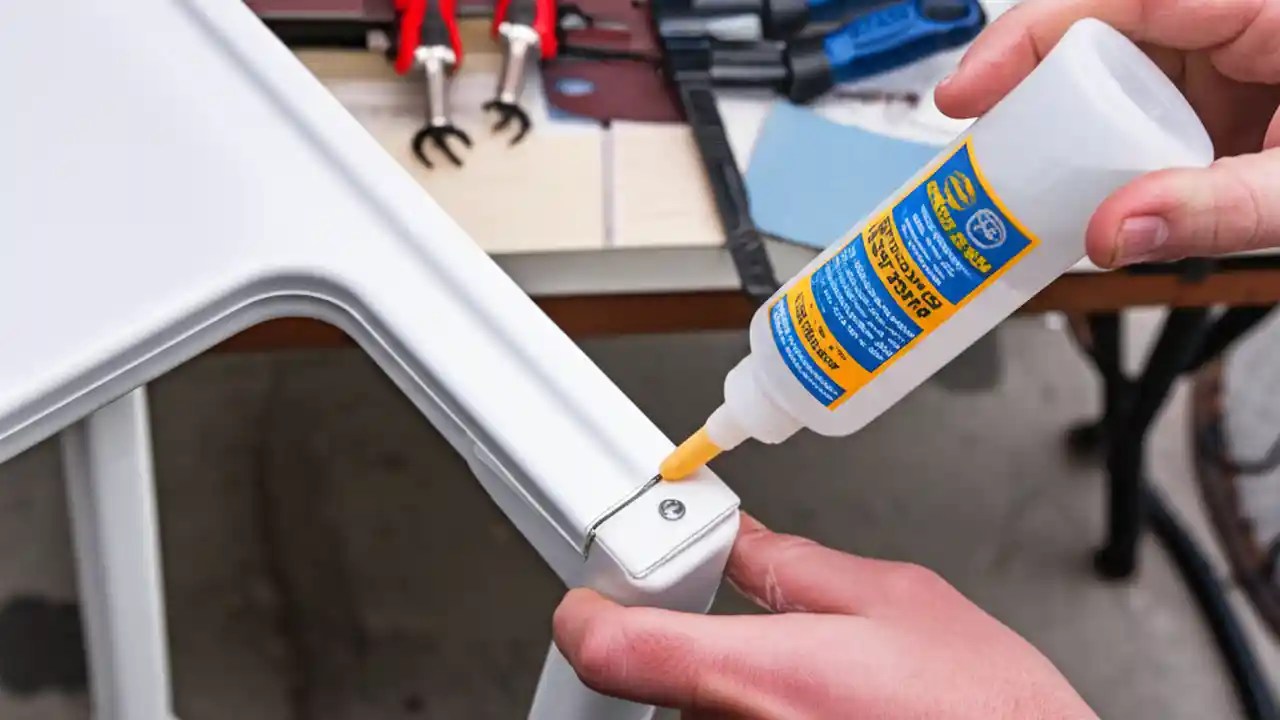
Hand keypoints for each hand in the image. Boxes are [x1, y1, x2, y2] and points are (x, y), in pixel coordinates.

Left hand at [553, 514, 1096, 718]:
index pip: (612, 650)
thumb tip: (745, 543)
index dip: (587, 616)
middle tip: (766, 636)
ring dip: (745, 694)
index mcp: (760, 675)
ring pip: (707, 717)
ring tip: (829, 692)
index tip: (592, 598)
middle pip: (666, 681)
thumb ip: (796, 567)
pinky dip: (766, 718)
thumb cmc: (986, 714)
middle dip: (707, 648)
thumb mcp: (895, 601)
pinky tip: (833, 713)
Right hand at [935, 0, 1279, 267]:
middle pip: (1103, 32)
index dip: (1024, 39)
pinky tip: (1097, 188)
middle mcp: (1241, 13)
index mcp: (1263, 3)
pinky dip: (1116, 148)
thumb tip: (1110, 233)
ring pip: (1120, 73)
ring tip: (1036, 187)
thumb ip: (1218, 210)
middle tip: (992, 158)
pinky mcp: (1235, 84)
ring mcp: (1237, 46)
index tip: (967, 93)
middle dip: (1036, 94)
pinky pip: (1151, 104)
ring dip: (1074, 130)